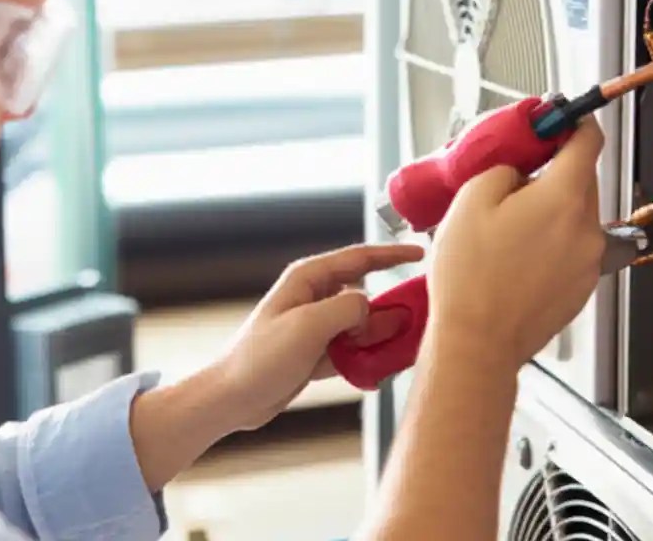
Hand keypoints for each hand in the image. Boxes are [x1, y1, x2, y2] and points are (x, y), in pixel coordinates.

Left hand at [211, 243, 423, 430]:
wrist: (232, 398)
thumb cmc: (260, 358)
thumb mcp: (309, 326)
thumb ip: (348, 309)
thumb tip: (374, 307)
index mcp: (308, 278)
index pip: (360, 258)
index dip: (392, 255)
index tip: (421, 256)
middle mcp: (313, 297)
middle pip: (366, 294)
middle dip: (389, 309)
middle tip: (410, 324)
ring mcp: (316, 326)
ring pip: (363, 325)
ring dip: (379, 337)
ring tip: (392, 352)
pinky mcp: (317, 352)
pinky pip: (353, 349)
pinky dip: (366, 358)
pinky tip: (374, 371)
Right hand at [427, 118, 606, 367]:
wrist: (477, 343)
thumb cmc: (470, 277)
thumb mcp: (471, 200)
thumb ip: (504, 169)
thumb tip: (519, 170)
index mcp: (564, 199)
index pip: (589, 142)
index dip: (573, 125)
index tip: (557, 123)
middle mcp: (587, 229)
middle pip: (582, 180)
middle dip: (552, 174)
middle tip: (514, 181)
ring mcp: (588, 261)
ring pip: (576, 217)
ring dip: (550, 212)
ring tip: (508, 228)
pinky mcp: (581, 288)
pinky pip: (571, 249)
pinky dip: (550, 244)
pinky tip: (516, 258)